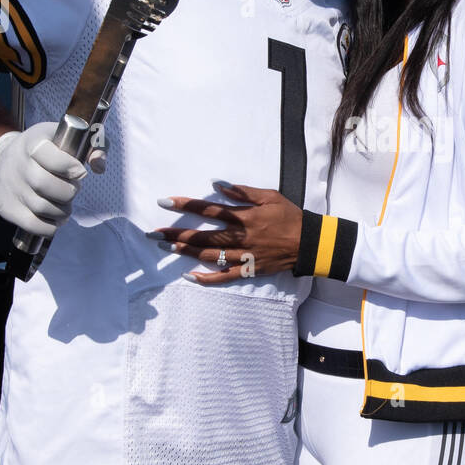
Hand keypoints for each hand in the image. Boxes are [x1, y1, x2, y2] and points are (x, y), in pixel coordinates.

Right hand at [0, 122, 86, 237]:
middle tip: (73, 189)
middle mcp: (18, 164)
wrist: (1, 160)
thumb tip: (99, 167)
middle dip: (68, 191)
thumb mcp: (68, 137)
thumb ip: (94, 147)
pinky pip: (33, 225)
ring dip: (62, 211)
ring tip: (65, 203)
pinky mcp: (7, 208)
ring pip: (41, 207)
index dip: (69, 167)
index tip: (80, 171)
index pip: (49, 156)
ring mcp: (10, 187)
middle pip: (44, 184)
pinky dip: (50, 227)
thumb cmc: (46, 149)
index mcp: (33, 143)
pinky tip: (55, 218)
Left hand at [150, 183, 302, 285]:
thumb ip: (243, 192)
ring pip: (210, 256)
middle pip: (203, 236)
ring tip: (166, 248)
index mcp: (245, 217)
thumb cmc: (290, 216)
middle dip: (176, 234)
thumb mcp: (270, 196)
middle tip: (154, 233)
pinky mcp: (250, 269)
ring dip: (186, 253)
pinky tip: (190, 276)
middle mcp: (242, 237)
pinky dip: (208, 279)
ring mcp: (245, 255)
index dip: (186, 205)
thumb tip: (217, 185)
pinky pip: (226, 277)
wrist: (310, 243)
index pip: (209, 210)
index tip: (165, 202)